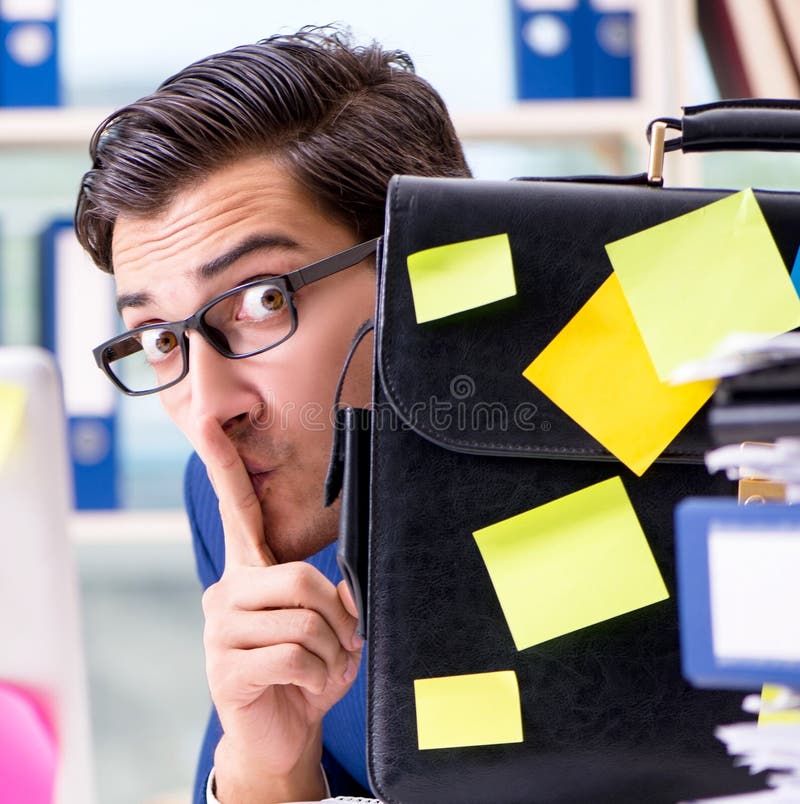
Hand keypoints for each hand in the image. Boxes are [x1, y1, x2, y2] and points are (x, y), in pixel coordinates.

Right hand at [193, 415, 362, 802]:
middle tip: (345, 641)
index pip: (235, 510)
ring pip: (302, 619)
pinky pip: (293, 655)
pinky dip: (318, 673)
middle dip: (336, 617)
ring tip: (323, 668)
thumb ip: (335, 595)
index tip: (207, 423)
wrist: (285, 731)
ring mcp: (219, 629)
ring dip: (330, 651)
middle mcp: (227, 590)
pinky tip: (306, 686)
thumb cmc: (308, 670)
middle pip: (300, 576)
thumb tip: (347, 588)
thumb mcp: (332, 627)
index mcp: (250, 570)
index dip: (223, 464)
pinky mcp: (224, 668)